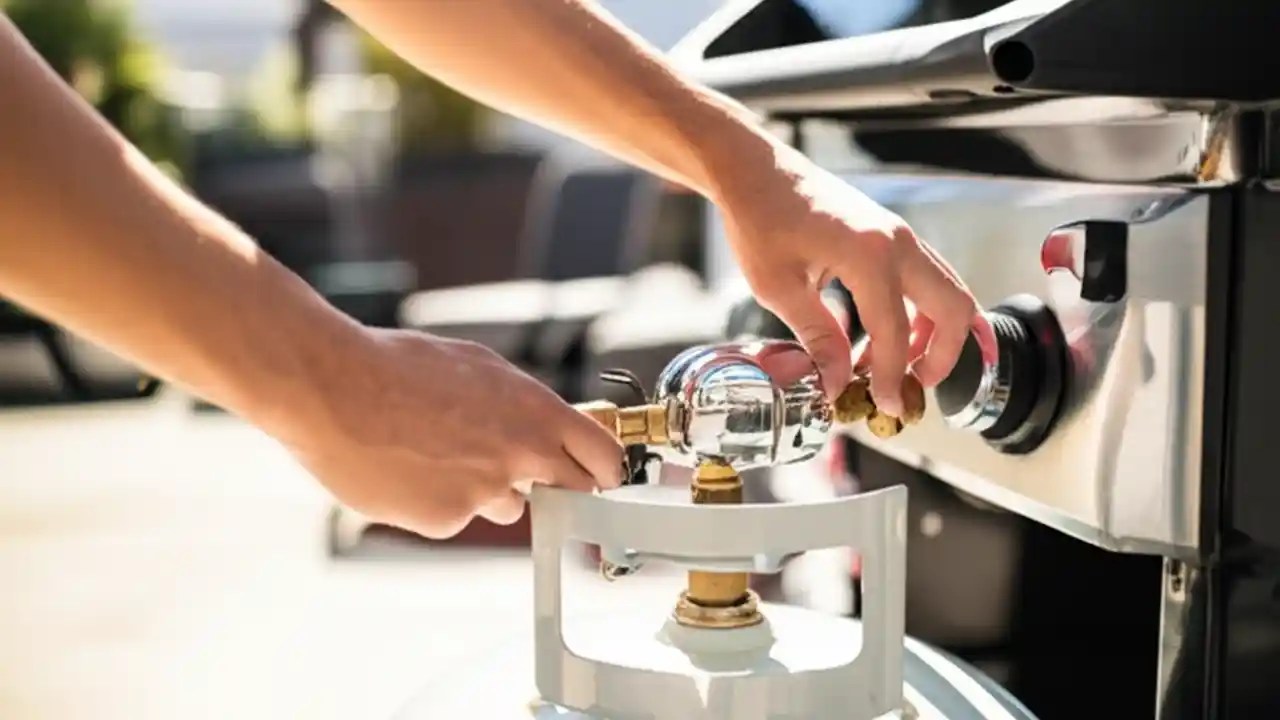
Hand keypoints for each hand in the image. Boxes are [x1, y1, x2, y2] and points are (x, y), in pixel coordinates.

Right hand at [274, 328, 623, 537]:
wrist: (334, 389)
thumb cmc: (397, 367)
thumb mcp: (477, 367)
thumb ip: (518, 403)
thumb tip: (536, 424)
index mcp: (536, 411)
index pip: (602, 456)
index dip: (605, 471)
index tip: (603, 479)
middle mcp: (521, 456)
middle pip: (569, 491)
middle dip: (557, 488)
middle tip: (524, 473)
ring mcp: (484, 493)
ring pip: (504, 506)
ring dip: (484, 491)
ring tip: (433, 453)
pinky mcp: (445, 521)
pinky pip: (453, 518)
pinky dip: (435, 503)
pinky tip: (404, 471)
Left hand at [713, 143, 994, 415]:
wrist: (755, 171)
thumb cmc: (760, 219)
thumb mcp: (779, 288)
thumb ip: (817, 338)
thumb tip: (838, 385)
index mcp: (870, 254)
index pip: (897, 332)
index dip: (894, 377)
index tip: (886, 407)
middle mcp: (898, 241)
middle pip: (953, 308)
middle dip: (940, 357)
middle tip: (910, 389)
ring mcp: (900, 235)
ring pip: (947, 292)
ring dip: (931, 336)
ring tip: (890, 369)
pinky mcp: (892, 235)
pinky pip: (926, 280)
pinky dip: (918, 313)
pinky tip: (881, 338)